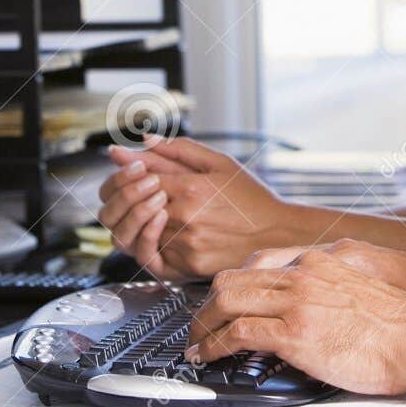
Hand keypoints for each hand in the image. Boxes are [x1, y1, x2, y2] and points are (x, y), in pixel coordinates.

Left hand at [97, 137, 301, 278]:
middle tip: (138, 193)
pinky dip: (151, 243)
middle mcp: (184, 218)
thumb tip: (145, 139)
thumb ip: (179, 150)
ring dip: (139, 220)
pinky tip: (164, 233)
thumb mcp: (219, 163)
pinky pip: (153, 256)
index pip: (140, 178)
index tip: (137, 172)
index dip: (132, 174)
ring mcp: (184, 245)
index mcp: (190, 188)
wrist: (275, 233)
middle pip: (134, 206)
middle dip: (130, 196)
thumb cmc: (249, 196)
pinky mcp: (187, 267)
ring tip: (155, 212)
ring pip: (140, 231)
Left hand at [185, 245, 405, 395]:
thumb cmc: (402, 326)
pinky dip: (215, 345)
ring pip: (228, 300)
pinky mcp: (295, 333)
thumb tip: (311, 313)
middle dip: (208, 303)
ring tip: (196, 342)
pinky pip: (238, 333)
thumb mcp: (360, 290)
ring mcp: (297, 301)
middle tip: (199, 323)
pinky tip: (210, 355)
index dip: (233, 283)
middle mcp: (303, 273)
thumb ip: (328, 291)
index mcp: (320, 260)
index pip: (258, 261)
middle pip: (234, 277)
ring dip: (203, 324)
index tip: (223, 298)